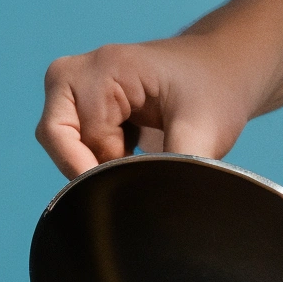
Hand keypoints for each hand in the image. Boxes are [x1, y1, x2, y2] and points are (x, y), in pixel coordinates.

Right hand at [37, 32, 266, 176]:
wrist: (225, 70)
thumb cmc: (215, 90)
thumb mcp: (204, 130)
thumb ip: (175, 168)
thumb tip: (163, 214)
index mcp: (107, 68)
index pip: (71, 135)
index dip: (98, 168)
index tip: (132, 181)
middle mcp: (82, 69)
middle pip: (57, 135)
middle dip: (92, 163)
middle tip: (135, 167)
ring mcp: (78, 82)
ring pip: (63, 141)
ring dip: (98, 159)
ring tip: (140, 154)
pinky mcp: (83, 98)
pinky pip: (73, 139)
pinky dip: (100, 155)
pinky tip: (134, 149)